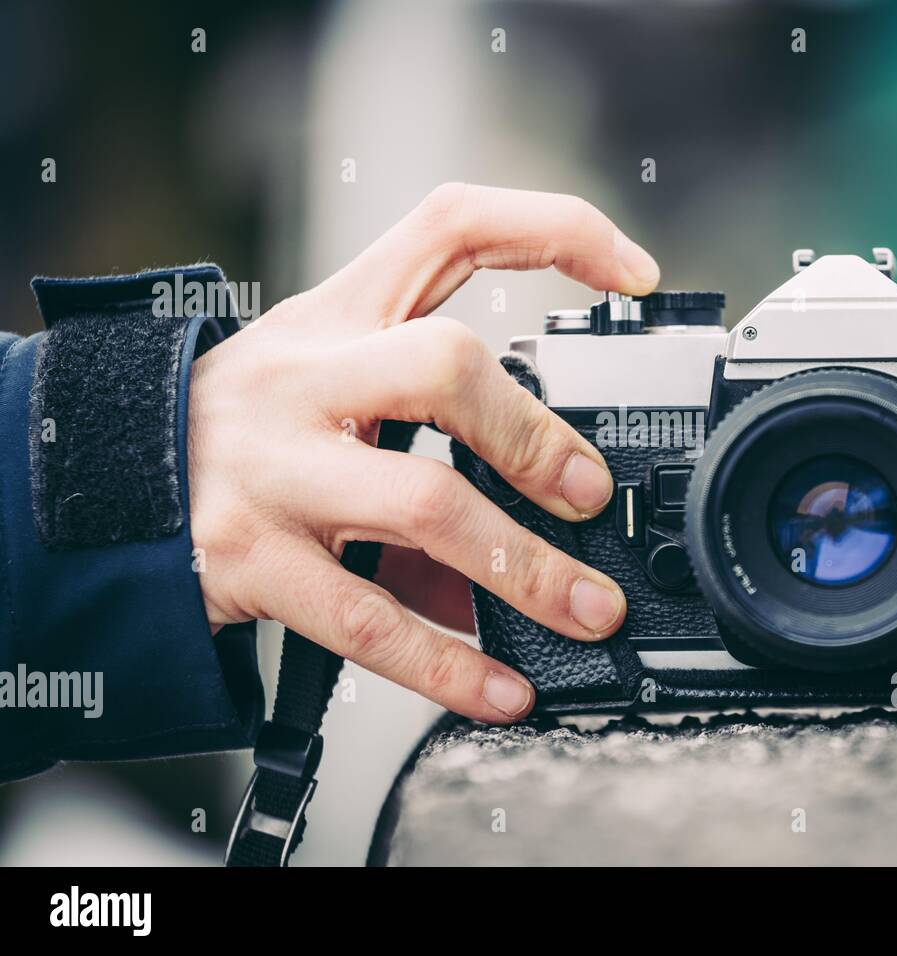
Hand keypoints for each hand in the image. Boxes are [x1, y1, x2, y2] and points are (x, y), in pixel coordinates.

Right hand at [187, 183, 659, 722]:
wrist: (101, 483)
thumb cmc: (247, 429)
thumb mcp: (328, 392)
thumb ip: (426, 437)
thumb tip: (533, 535)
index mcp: (336, 315)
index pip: (451, 228)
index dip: (552, 232)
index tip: (634, 274)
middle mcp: (305, 377)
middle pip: (443, 364)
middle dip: (535, 435)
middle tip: (590, 495)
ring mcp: (275, 468)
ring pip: (422, 505)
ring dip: (526, 569)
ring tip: (589, 610)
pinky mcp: (251, 559)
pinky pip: (369, 620)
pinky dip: (450, 662)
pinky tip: (502, 689)